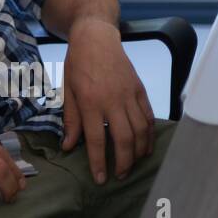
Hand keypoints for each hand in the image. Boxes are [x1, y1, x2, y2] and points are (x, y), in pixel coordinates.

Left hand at [59, 18, 154, 183]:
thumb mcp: (67, 91)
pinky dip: (150, 134)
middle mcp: (112, 101)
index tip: (101, 179)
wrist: (96, 38)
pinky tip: (146, 145)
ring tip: (134, 164)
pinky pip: (148, 117)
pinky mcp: (140, 90)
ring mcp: (129, 95)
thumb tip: (69, 146)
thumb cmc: (77, 64)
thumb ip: (71, 120)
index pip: (97, 140)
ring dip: (139, 152)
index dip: (99, 162)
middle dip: (124, 162)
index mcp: (90, 102)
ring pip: (141, 131)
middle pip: (124, 139)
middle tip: (120, 175)